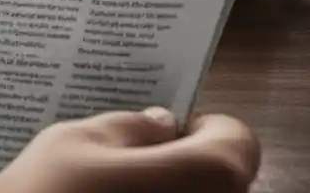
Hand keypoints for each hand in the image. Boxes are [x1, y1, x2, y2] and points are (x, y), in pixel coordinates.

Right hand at [0, 108, 259, 192]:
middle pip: (215, 179)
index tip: (157, 131)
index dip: (197, 128)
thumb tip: (159, 124)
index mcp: (207, 174)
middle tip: (120, 160)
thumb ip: (127, 127)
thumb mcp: (74, 141)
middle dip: (175, 164)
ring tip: (102, 191)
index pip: (234, 139)